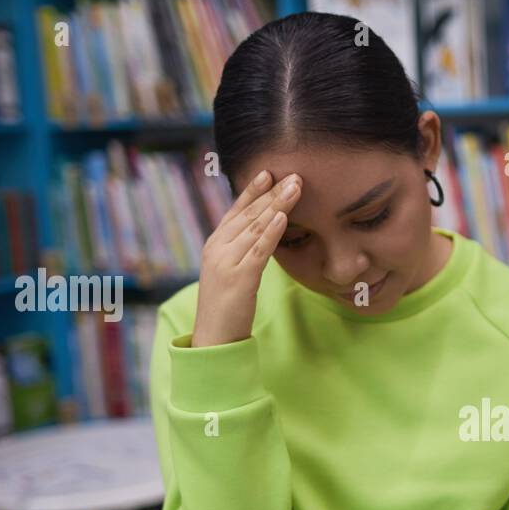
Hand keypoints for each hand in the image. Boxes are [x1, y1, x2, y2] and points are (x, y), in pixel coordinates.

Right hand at [192, 169, 301, 347]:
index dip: (253, 191)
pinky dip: (271, 232)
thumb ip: (242, 252)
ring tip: (295, 187)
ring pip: (255, 227)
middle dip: (272, 193)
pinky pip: (258, 251)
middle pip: (249, 215)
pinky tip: (283, 217)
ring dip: (277, 205)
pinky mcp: (239, 278)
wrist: (213, 337)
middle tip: (293, 174)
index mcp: (215, 244)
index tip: (268, 172)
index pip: (236, 211)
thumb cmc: (227, 307)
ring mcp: (226, 262)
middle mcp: (217, 248)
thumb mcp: (232, 273)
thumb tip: (263, 235)